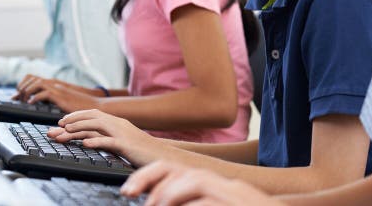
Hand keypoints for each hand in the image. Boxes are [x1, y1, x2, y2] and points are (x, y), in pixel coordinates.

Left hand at [14, 75, 100, 112]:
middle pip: (31, 78)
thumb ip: (51, 98)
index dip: (22, 84)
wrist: (94, 105)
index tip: (16, 94)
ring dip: (26, 91)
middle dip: (21, 87)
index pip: (32, 77)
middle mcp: (54, 83)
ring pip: (36, 83)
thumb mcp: (62, 99)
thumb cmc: (80, 104)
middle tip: (17, 98)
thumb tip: (38, 102)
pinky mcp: (61, 96)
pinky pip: (44, 93)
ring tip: (23, 100)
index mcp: (53, 83)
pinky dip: (35, 97)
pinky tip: (31, 103)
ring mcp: (57, 89)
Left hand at [47, 109, 162, 165]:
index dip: (76, 116)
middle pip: (91, 118)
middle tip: (56, 127)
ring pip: (96, 126)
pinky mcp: (127, 145)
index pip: (93, 114)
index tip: (61, 122)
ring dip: (78, 128)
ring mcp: (122, 133)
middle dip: (72, 121)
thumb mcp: (124, 141)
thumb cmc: (144, 151)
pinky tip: (85, 143)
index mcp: (117, 122)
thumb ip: (109, 137)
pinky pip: (109, 141)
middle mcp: (118, 124)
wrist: (164, 155)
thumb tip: (91, 138)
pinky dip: (96, 141)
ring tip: (64, 132)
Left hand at [121, 161, 283, 205]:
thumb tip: (161, 203)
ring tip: (154, 205)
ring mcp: (236, 194)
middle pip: (180, 168)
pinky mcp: (242, 202)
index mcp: (218, 188)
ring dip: (170, 192)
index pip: (178, 171)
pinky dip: (193, 204)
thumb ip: (195, 205)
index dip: (149, 177)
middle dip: (150, 177)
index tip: (129, 191)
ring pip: (196, 179)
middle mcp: (226, 186)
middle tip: (129, 193)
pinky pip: (211, 198)